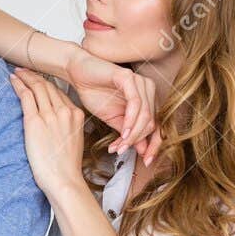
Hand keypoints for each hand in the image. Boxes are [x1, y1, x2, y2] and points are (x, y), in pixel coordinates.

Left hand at [10, 69, 88, 196]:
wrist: (64, 179)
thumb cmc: (66, 167)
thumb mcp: (72, 141)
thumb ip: (65, 127)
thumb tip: (54, 124)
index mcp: (76, 115)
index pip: (60, 92)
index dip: (47, 83)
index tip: (38, 79)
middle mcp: (65, 111)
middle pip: (48, 86)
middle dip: (35, 76)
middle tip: (25, 70)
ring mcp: (50, 115)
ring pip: (37, 87)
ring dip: (26, 76)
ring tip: (17, 71)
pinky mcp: (35, 121)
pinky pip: (26, 96)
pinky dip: (19, 85)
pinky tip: (12, 79)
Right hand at [62, 45, 160, 164]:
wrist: (77, 74)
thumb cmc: (94, 93)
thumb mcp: (113, 119)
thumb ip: (129, 133)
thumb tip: (143, 151)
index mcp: (147, 99)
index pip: (157, 125)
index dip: (154, 145)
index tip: (147, 161)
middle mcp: (148, 89)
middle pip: (151, 123)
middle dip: (136, 141)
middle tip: (121, 151)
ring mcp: (140, 82)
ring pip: (145, 116)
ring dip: (133, 135)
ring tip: (119, 145)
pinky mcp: (128, 77)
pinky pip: (135, 103)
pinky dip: (130, 121)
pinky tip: (122, 132)